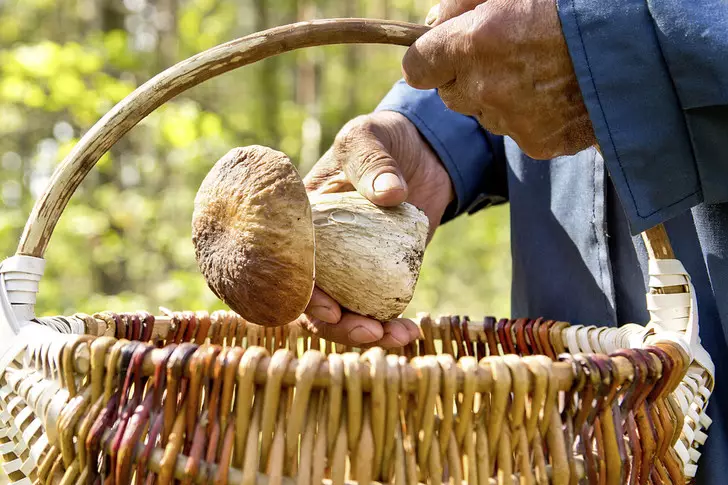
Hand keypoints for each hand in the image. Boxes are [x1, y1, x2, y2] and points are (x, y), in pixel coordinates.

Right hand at [299, 111, 454, 347]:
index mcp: (301, 222)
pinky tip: (410, 332)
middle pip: (313, 301)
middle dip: (336, 325)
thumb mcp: (368, 137)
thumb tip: (390, 195)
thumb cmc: (381, 139)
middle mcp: (320, 250)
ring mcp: (351, 266)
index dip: (302, 294)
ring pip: (344, 312)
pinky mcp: (381, 273)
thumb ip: (372, 160)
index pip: (287, 266)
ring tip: (398, 337)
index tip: (331, 308)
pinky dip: (390, 325)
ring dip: (364, 333)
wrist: (422, 152)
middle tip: (368, 332)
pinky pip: (377, 307)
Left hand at [403, 0, 596, 159]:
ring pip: (486, 115)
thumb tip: (431, 24)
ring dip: (501, 98)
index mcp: (472, 44)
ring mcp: (511, 121)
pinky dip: (532, 118)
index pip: (417, 68)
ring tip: (542, 73)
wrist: (641, 41)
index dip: (431, 60)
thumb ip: (459, 4)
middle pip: (451, 96)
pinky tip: (559, 95)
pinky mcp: (537, 144)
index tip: (445, 53)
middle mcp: (485, 89)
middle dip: (468, 78)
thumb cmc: (571, 6)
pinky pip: (519, 132)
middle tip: (506, 57)